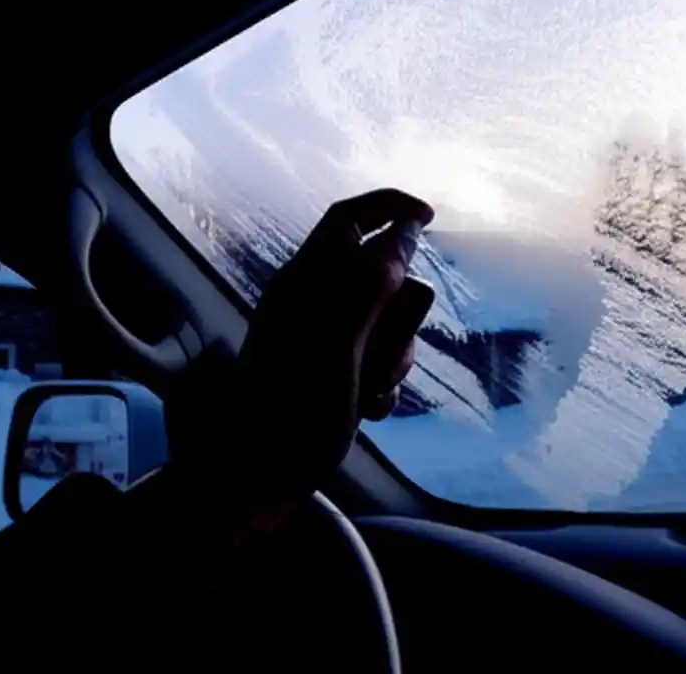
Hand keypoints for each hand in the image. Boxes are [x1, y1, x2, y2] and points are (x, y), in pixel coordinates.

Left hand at [227, 189, 434, 501]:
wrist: (253, 478)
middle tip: (381, 352)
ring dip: (393, 357)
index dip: (390, 207)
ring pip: (389, 328)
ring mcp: (325, 341)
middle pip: (385, 281)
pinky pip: (379, 364)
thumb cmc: (290, 408)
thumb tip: (405, 230)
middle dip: (399, 316)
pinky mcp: (333, 375)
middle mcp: (314, 303)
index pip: (350, 219)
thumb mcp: (336, 342)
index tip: (431, 217)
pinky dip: (380, 386)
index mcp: (306, 281)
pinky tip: (366, 412)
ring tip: (370, 392)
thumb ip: (370, 283)